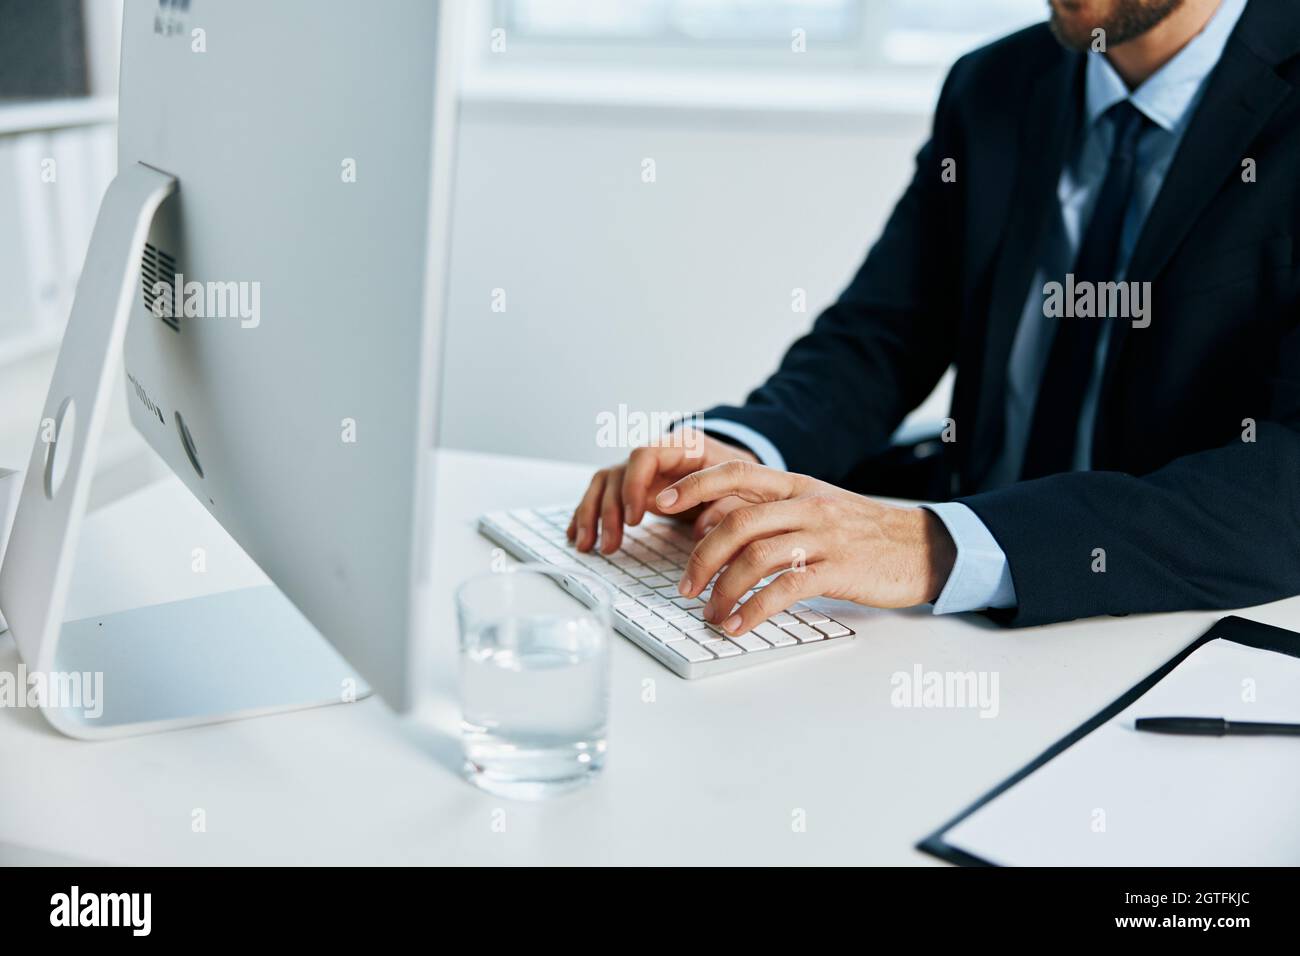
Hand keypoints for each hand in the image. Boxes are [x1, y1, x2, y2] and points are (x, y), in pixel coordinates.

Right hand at [567, 429, 758, 553]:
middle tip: (612, 543)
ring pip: (604, 484)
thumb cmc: (738, 479)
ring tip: (588, 546)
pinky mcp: (632, 486)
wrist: (737, 472)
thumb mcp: (740, 490)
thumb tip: (702, 530)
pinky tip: (576, 537)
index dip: (635, 485)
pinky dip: (586, 515)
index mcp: (683, 446)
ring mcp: (640, 470)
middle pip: (618, 471)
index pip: (646, 455)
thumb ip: (724, 507)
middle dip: (610, 509)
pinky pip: (601, 495)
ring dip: (592, 515)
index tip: (636, 518)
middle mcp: (655, 454)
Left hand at [655, 459, 956, 634]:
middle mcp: (806, 505)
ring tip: (710, 615)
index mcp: (796, 486)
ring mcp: (823, 536)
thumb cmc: (863, 532)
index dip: (694, 486)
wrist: (923, 547)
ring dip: (723, 590)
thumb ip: (773, 512)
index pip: (735, 473)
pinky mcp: (838, 570)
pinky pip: (784, 589)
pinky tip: (740, 625)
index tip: (661, 503)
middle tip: (685, 586)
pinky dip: (754, 610)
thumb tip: (718, 528)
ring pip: (755, 557)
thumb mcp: (817, 507)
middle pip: (737, 522)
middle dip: (701, 556)